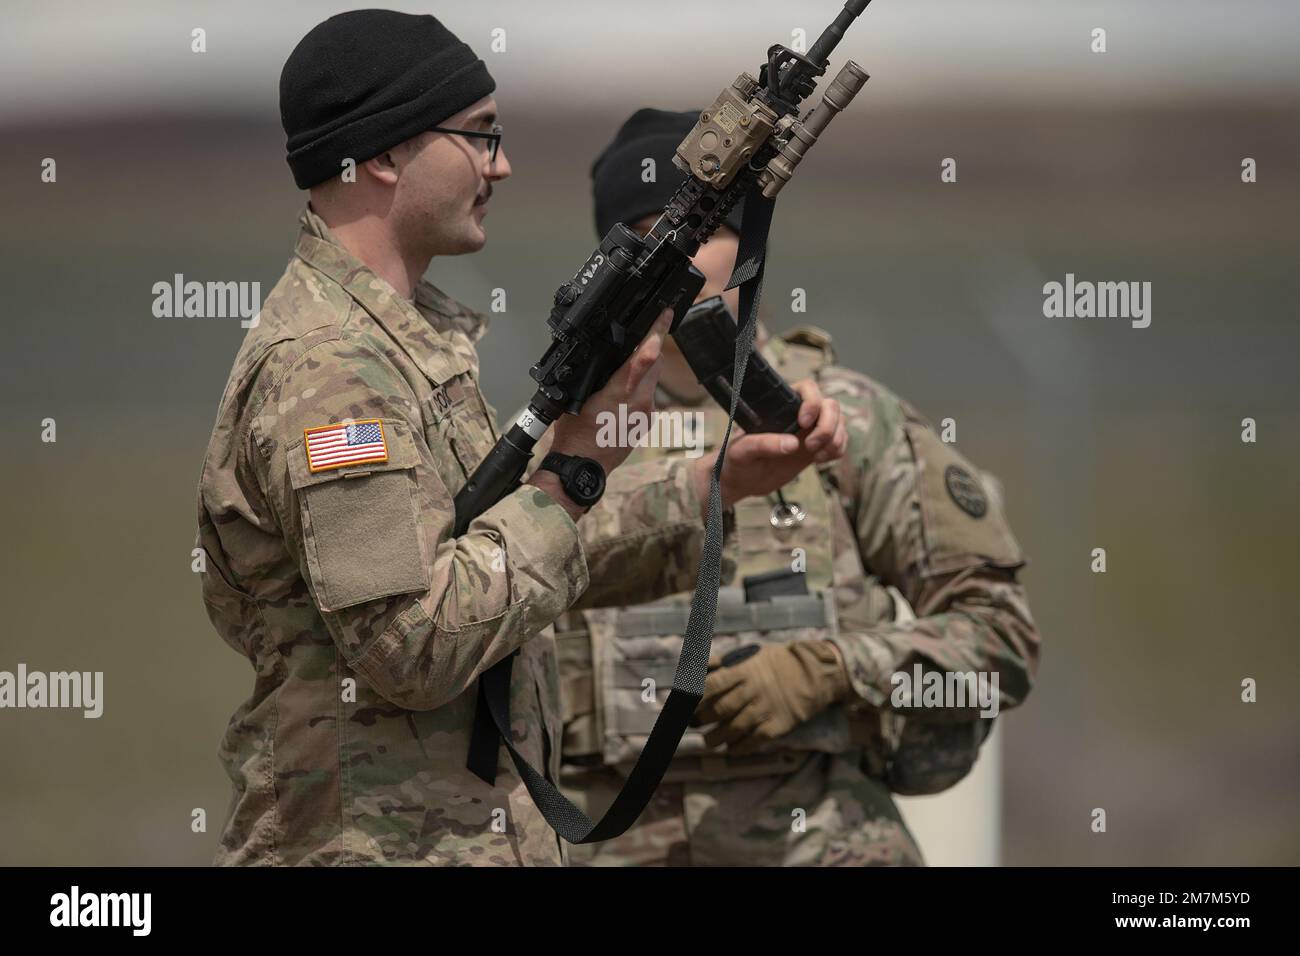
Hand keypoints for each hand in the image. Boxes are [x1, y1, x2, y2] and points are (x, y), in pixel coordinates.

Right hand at [527, 309, 670, 517]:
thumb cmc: (574, 436)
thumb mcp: (577, 396)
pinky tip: (621, 394)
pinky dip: (639, 388)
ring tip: (623, 368)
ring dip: (643, 369)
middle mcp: (640, 402)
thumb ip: (598, 374)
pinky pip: (648, 396)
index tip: (667, 313)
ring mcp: (646, 414)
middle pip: (655, 362)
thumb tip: (606, 356)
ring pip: (652, 379)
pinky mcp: (647, 422)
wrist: (582, 468)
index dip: (657, 331)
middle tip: (642, 334)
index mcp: (621, 393)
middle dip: (650, 346)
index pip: (645, 355)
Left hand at [690, 378, 847, 515]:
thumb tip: (792, 444)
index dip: (812, 402)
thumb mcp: (742, 451)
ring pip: (839, 423)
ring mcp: (810, 430)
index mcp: (779, 404)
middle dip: (827, 427)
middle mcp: (798, 413)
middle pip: (831, 406)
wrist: (742, 481)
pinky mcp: (817, 447)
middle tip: (810, 447)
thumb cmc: (736, 460)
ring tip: (816, 456)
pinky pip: (840, 441)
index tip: (803, 423)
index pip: (808, 388)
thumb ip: (763, 444)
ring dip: (835, 440)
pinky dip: (837, 450)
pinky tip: (819, 460)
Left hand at [694, 640, 849, 755]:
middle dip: (703, 719)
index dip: (694, 697)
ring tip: (709, 740)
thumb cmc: (773, 663)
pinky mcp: (777, 726)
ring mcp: (765, 709)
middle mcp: (753, 691)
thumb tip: (694, 671)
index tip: (684, 705)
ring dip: (716, 738)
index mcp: (743, 671)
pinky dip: (738, 747)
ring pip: (733, 729)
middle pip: (720, 710)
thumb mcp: (749, 655)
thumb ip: (722, 664)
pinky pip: (753, 741)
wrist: (811, 674)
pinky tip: (731, 747)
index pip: (712, 685)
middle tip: (695, 723)